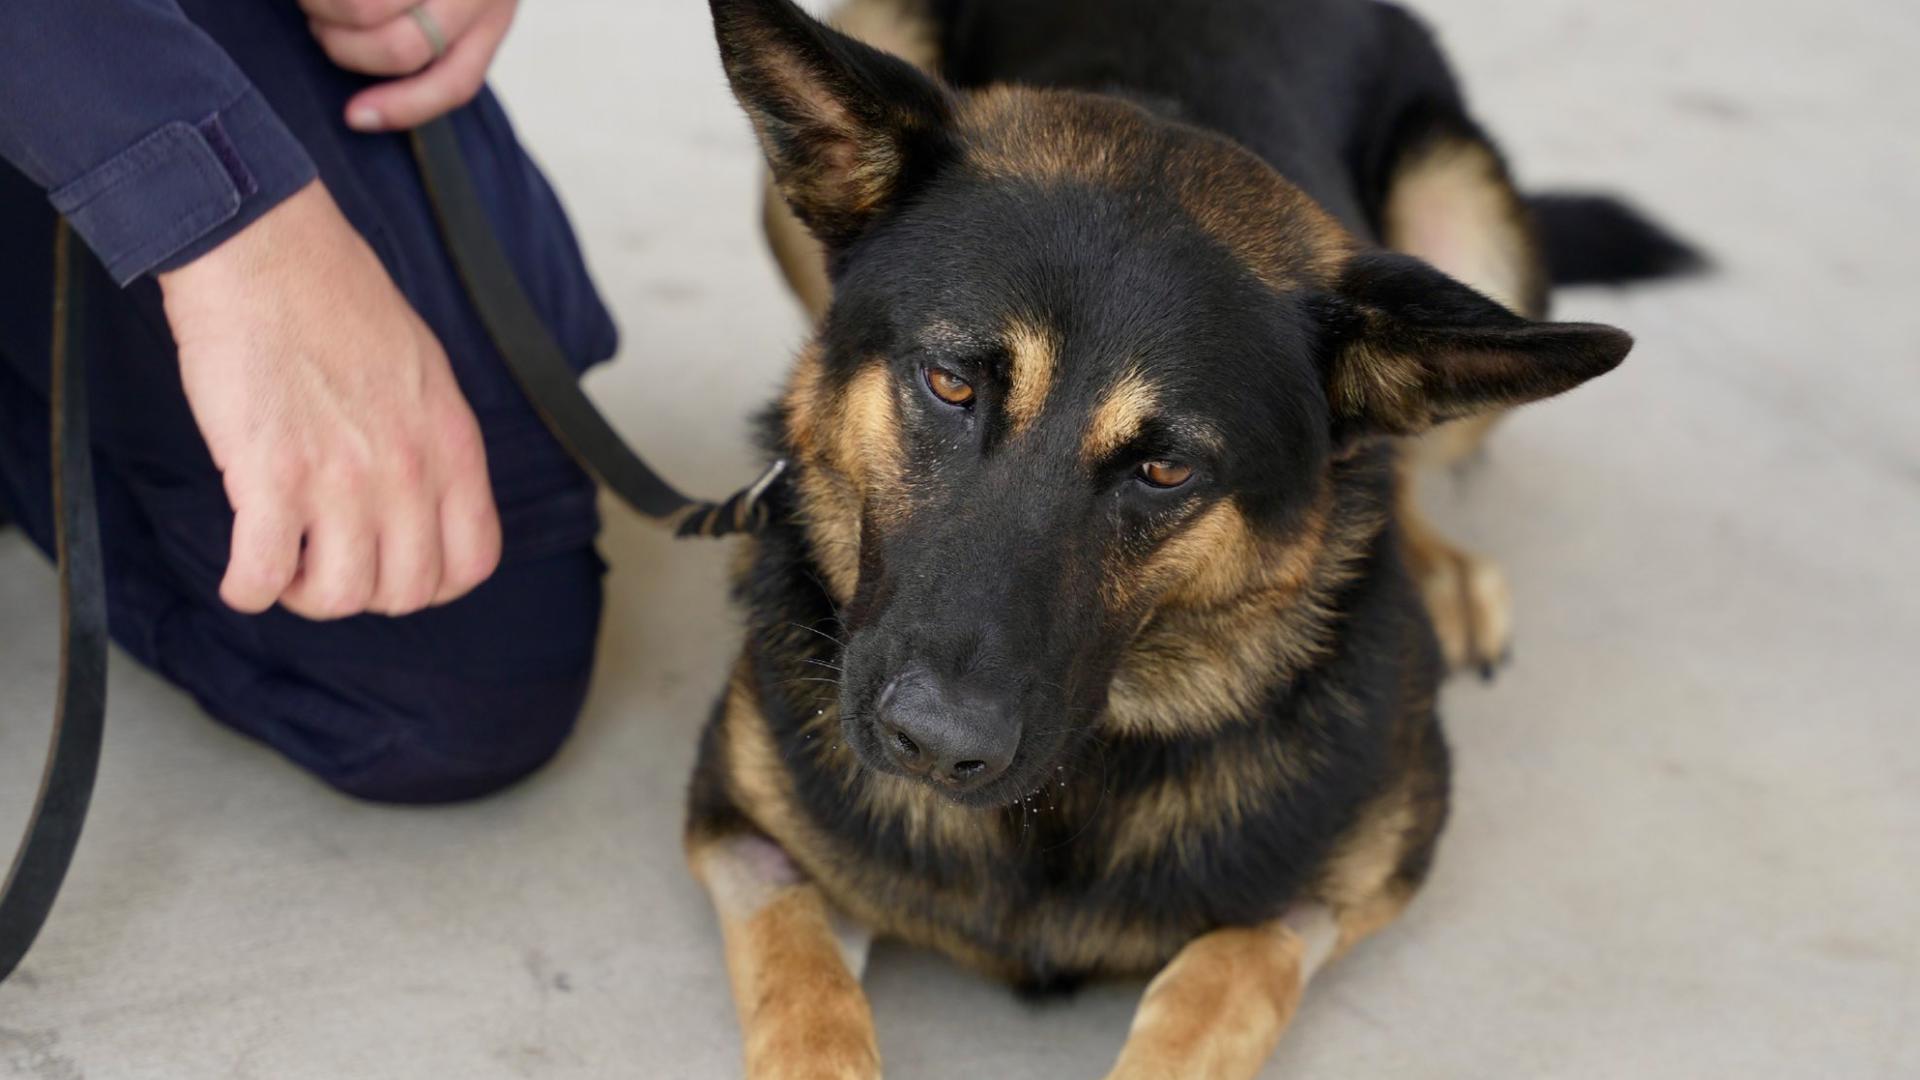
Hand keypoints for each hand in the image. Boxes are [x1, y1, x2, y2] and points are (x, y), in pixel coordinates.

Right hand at [158, 180, 501, 619]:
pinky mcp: (271, 476)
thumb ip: (431, 443)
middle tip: (325, 560)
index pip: (472, 562)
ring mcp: (342, 478)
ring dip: (303, 593)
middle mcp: (408, 471)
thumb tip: (425, 500)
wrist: (267, 249)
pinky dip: (246, 589)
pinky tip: (241, 572)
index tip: (391, 566)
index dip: (431, 583)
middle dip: (363, 591)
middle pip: (404, 593)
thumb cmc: (337, 299)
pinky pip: (263, 576)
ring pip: (338, 597)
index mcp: (452, 445)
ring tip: (283, 558)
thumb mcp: (424, 373)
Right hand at [302, 0, 519, 131]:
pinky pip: (351, 4)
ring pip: (364, 11)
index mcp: (493, 8)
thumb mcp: (459, 3)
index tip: (353, 116)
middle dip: (342, 45)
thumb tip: (364, 111)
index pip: (455, 79)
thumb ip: (434, 44)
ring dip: (320, 7)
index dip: (403, 108)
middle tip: (321, 19)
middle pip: (398, 46)